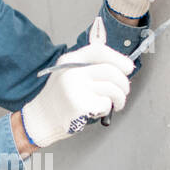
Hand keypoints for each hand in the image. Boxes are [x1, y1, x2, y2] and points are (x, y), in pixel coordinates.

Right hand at [20, 19, 130, 146]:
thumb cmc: (59, 99)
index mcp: (70, 60)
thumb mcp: (68, 74)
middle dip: (124, 84)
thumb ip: (88, 67)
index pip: (99, 51)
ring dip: (120, 98)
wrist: (40, 119)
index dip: (118, 58)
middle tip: (124, 92)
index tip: (128, 67)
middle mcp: (73, 71)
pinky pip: (106, 104)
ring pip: (113, 89)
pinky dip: (107, 109)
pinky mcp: (81, 104)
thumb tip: (120, 68)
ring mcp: (76, 88)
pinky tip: (97, 111)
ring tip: (116, 104)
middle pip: (111, 71)